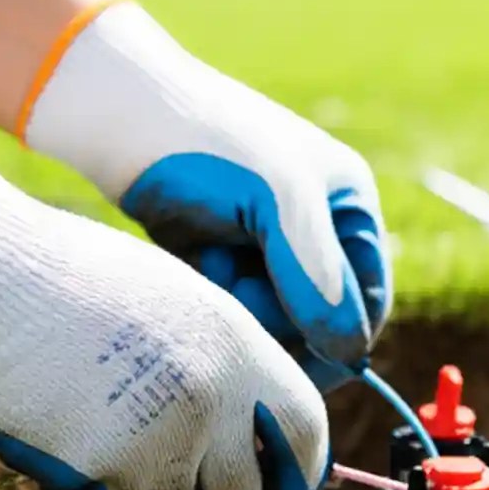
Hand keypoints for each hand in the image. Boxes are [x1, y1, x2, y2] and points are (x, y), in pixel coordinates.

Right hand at [0, 134, 330, 489]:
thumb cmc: (71, 278)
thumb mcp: (176, 301)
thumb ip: (221, 362)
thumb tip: (250, 425)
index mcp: (239, 345)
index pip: (307, 430)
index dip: (300, 473)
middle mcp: (214, 396)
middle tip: (162, 468)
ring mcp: (163, 437)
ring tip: (94, 427)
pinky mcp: (107, 470)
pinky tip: (64, 448)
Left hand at [24, 1, 391, 391]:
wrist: (122, 117)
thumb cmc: (212, 144)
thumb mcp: (281, 203)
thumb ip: (318, 277)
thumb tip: (351, 351)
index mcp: (348, 206)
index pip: (366, 301)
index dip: (339, 341)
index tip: (302, 371)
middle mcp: (313, 229)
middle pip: (317, 319)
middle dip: (280, 318)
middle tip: (242, 299)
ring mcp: (264, 246)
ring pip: (271, 320)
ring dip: (244, 306)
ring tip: (213, 261)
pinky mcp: (219, 258)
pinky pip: (233, 308)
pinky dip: (217, 296)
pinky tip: (196, 258)